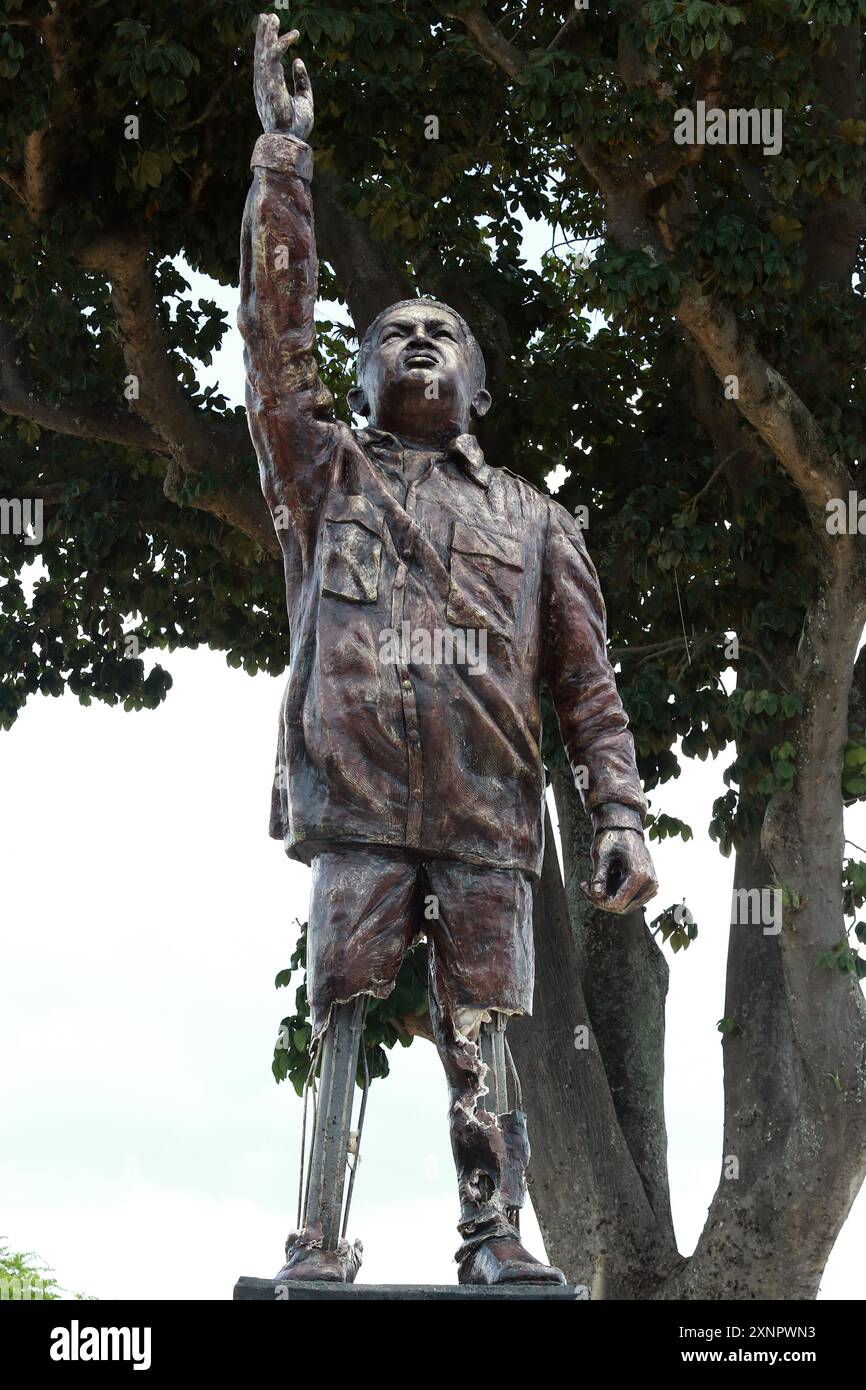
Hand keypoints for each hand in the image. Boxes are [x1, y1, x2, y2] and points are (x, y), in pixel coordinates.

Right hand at [254, 13, 312, 139]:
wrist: (291, 141)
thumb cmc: (296, 126)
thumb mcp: (304, 99)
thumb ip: (301, 80)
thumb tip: (298, 60)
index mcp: (269, 88)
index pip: (265, 62)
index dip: (266, 45)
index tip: (270, 28)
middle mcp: (263, 83)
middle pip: (260, 53)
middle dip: (263, 34)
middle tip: (266, 16)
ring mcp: (264, 82)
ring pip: (264, 51)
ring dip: (268, 33)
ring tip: (272, 16)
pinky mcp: (270, 81)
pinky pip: (274, 57)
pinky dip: (282, 43)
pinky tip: (294, 34)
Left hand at [579, 829, 657, 914]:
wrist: (625, 830)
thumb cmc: (611, 839)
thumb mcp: (601, 855)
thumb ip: (599, 875)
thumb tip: (596, 894)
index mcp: (639, 875)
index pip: (618, 903)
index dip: (597, 900)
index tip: (583, 885)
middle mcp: (650, 883)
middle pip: (622, 907)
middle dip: (601, 900)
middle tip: (586, 884)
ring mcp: (652, 886)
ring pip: (626, 906)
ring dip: (609, 897)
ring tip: (600, 877)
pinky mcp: (650, 887)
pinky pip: (631, 900)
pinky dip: (617, 894)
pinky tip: (610, 878)